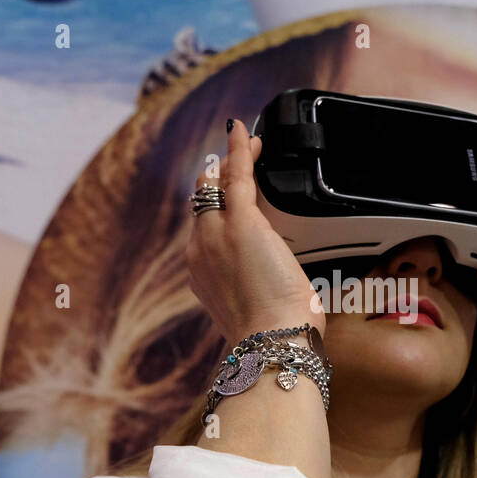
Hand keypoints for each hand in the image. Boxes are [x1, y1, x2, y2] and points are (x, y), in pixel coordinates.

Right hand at [187, 119, 324, 344]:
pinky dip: (241, 152)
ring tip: (246, 141)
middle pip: (205, 205)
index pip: (207, 233)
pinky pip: (237, 177)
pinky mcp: (241, 223)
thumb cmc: (272, 337)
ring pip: (217, 187)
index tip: (228, 202)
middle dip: (219, 179)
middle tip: (237, 159)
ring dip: (232, 162)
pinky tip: (245, 133)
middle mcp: (201, 253)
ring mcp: (216, 236)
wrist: (271, 343)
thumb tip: (275, 288)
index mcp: (204, 277)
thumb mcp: (257, 312)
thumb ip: (257, 292)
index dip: (217, 212)